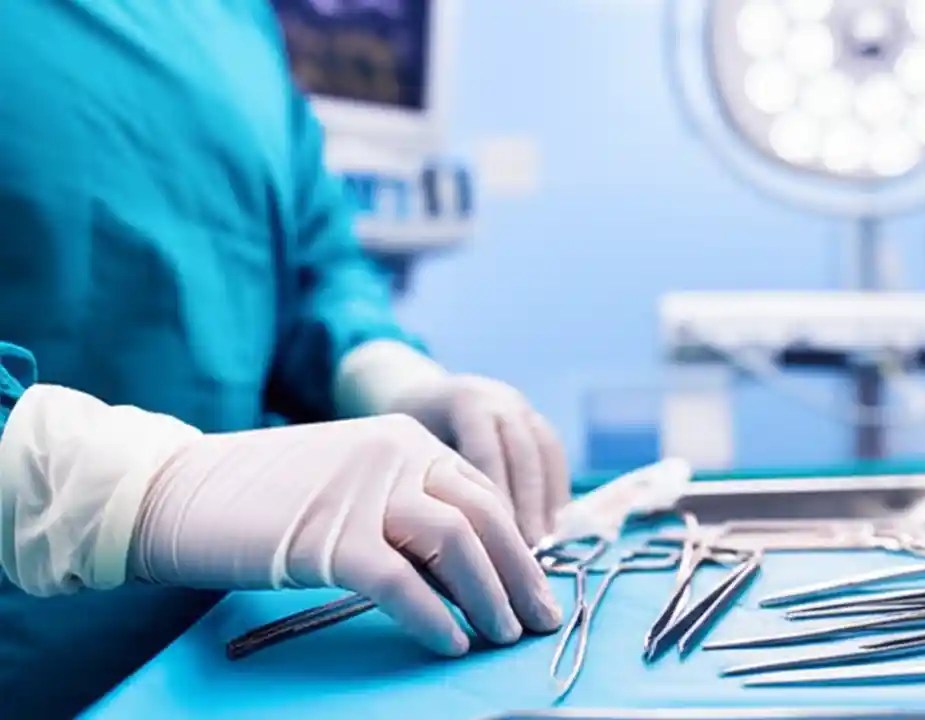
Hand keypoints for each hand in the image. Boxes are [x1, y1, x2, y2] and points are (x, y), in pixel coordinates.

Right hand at [128, 415, 562, 656]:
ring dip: (490, 595)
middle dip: (521, 573)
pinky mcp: (329, 537)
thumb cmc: (264, 499)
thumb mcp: (350, 486)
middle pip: (483, 516)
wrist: (176, 491)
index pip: (484, 494)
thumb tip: (467, 572)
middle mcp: (395, 454)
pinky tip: (450, 642)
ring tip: (502, 635)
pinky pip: (402, 582)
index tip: (537, 588)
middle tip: (540, 618)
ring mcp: (363, 492)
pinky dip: (434, 617)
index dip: (518, 546)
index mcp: (405, 440)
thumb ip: (407, 511)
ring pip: (456, 543)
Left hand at [404, 375, 569, 544]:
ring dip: (549, 503)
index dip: (496, 500)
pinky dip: (557, 493)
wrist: (420, 396)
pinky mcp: (537, 422)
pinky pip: (555, 457)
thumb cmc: (404, 436)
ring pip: (547, 454)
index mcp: (467, 402)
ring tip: (543, 545)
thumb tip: (451, 544)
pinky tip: (550, 529)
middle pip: (524, 454)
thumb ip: (430, 488)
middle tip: (528, 551)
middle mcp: (501, 400)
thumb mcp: (407, 453)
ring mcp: (523, 408)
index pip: (487, 453)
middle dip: (529, 506)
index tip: (496, 545)